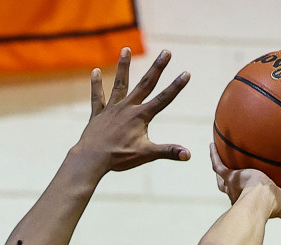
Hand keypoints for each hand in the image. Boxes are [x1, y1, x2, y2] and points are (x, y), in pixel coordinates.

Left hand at [74, 48, 189, 173]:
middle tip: (167, 52)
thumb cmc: (119, 157)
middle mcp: (127, 108)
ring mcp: (112, 109)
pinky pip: (98, 97)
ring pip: (120, 84)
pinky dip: (96, 84)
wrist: (92, 158)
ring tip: (125, 49)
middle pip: (145, 84)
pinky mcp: (98, 114)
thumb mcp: (147, 155)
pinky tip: (95, 71)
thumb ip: (168, 152)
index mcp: (141, 116)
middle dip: (157, 68)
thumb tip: (188, 155)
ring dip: (123, 66)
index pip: (163, 99)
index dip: (176, 86)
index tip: (186, 73)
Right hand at [210, 143, 280, 222]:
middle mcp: (238, 193)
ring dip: (219, 163)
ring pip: (222, 173)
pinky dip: (214, 155)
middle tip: (231, 172)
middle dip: (229, 181)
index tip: (250, 190)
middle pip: (229, 187)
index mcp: (251, 201)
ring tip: (217, 151)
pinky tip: (212, 144)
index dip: (246, 196)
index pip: (247, 198)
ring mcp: (233, 183)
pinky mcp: (230, 175)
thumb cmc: (274, 207)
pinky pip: (218, 164)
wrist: (260, 201)